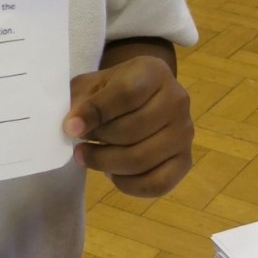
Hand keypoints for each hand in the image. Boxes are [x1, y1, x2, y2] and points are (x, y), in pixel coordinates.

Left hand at [64, 56, 192, 196]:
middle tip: (80, 141)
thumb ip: (81, 101)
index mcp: (154, 72)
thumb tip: (73, 125)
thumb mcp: (93, 85)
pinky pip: (156, 184)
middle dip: (98, 140)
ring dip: (106, 162)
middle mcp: (177, 100)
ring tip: (89, 155)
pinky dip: (127, 184)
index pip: (126, 95)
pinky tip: (112, 172)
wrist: (142, 98)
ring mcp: (184, 132)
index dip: (95, 113)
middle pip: (132, 130)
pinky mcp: (186, 161)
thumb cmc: (112, 90)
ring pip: (141, 159)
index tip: (70, 127)